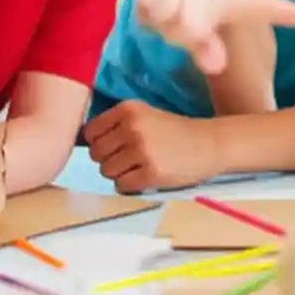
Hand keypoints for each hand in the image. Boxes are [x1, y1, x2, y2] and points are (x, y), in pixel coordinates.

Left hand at [83, 100, 223, 191]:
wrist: (210, 143)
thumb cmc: (175, 131)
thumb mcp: (146, 115)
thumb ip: (118, 124)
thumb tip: (84, 142)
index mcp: (129, 109)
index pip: (91, 132)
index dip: (99, 142)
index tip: (114, 146)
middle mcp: (132, 127)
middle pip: (96, 153)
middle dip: (108, 159)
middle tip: (128, 159)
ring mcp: (142, 151)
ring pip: (106, 171)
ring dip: (118, 174)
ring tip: (138, 167)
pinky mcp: (151, 173)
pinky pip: (121, 185)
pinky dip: (129, 185)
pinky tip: (144, 177)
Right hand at [138, 0, 294, 75]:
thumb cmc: (184, 0)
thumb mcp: (197, 28)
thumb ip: (206, 48)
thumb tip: (216, 67)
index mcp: (232, 0)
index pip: (264, 8)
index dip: (289, 13)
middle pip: (196, 29)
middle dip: (183, 34)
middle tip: (182, 25)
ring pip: (173, 19)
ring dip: (164, 22)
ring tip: (165, 10)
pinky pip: (153, 7)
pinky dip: (147, 11)